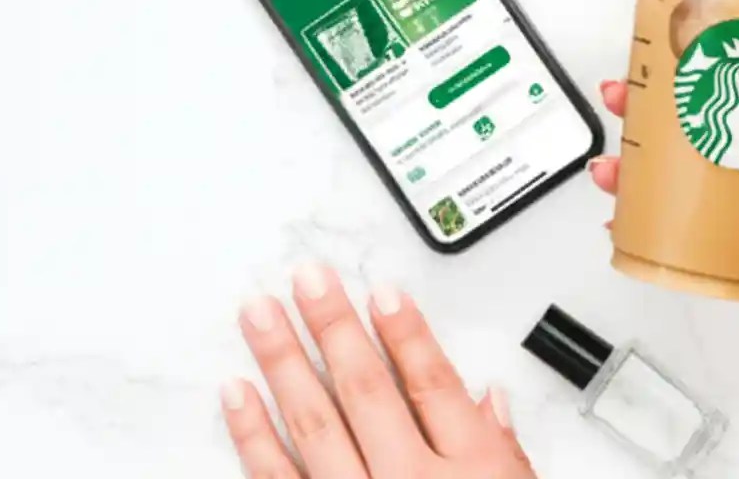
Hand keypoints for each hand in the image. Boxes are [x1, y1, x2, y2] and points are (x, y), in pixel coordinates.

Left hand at [221, 265, 534, 478]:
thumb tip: (487, 398)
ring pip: (314, 424)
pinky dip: (252, 436)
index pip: (431, 383)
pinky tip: (235, 393)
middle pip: (366, 390)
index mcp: (470, 471)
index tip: (378, 290)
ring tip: (260, 314)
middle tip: (305, 278)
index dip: (404, 332)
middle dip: (333, 327)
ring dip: (283, 363)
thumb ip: (503, 451)